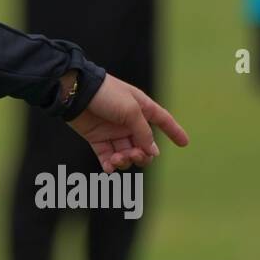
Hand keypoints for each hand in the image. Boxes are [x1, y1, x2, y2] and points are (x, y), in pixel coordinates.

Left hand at [66, 73, 188, 172]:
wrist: (75, 92)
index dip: (174, 131)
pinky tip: (109, 167)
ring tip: (117, 159)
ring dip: (125, 161)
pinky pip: (106, 157)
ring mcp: (112, 131)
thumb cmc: (106, 95)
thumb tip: (153, 152)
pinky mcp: (96, 138)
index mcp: (141, 108)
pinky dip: (109, 165)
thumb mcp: (131, 111)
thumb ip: (144, 132)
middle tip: (135, 154)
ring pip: (126, 153)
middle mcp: (128, 121)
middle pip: (144, 145)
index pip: (162, 120)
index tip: (184, 143)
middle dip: (143, 155)